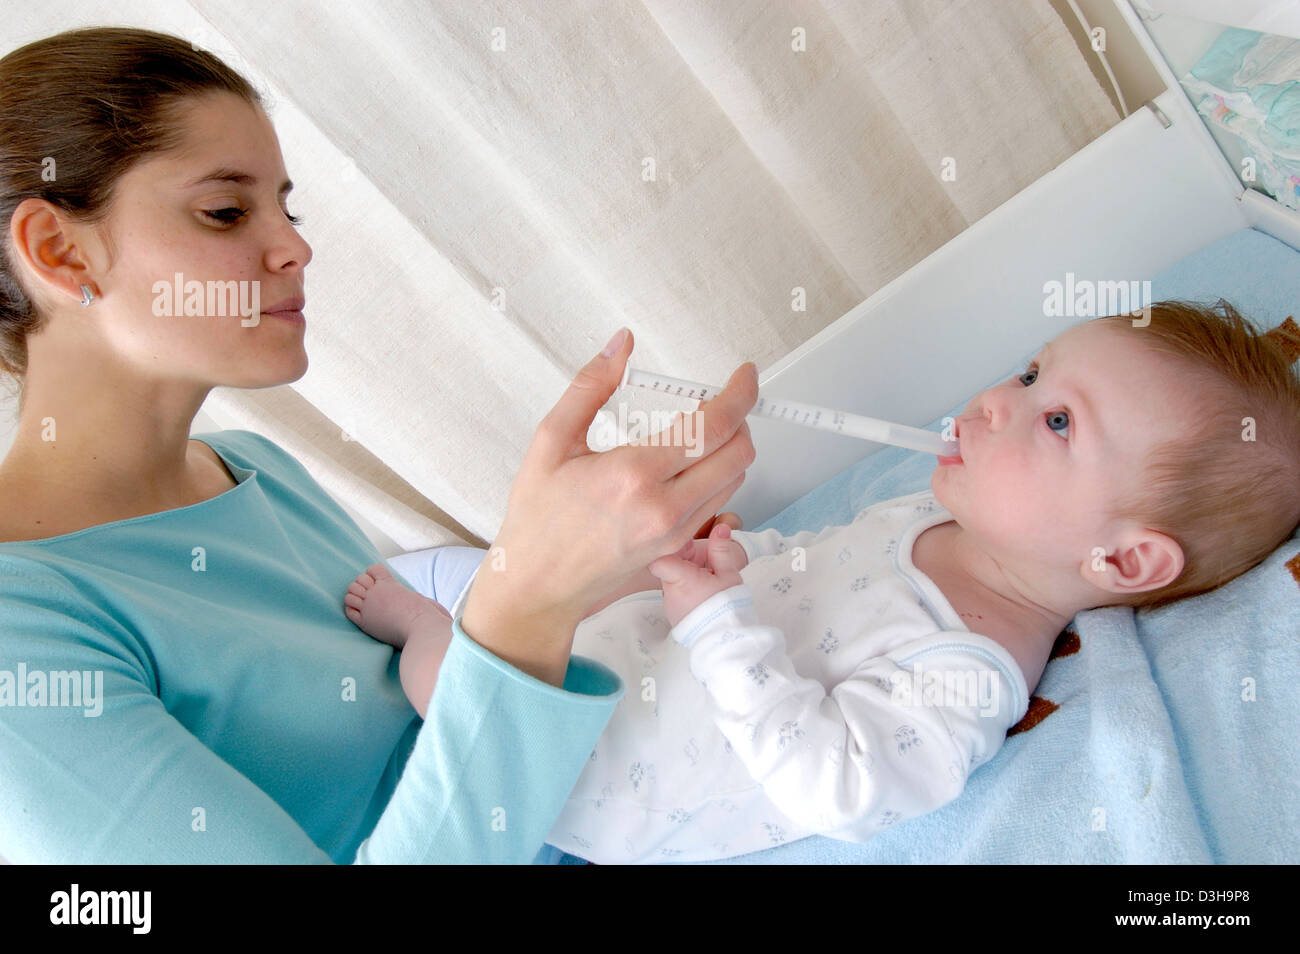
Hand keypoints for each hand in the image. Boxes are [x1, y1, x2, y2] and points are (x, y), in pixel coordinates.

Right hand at [460, 328, 757, 684]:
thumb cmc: (538, 518)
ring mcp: (675, 532)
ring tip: (699, 432)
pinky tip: (687, 466)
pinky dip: (717, 476)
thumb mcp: (551, 441)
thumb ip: (590, 387)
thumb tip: (621, 345)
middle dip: (740, 419)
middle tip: (718, 402)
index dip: (740, 394)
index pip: (714, 426)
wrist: (537, 585)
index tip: (745, 375)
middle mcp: (665, 506)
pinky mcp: (677, 547)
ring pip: (735, 480)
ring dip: (730, 448)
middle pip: (739, 453)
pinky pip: (718, 504)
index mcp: (635, 474)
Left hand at [648, 522, 745, 628]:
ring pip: (670, 581)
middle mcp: (669, 592)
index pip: (659, 557)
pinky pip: (674, 595)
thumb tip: (721, 527)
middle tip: (704, 563)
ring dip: (684, 576)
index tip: (687, 545)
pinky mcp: (673, 614)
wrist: (726, 640)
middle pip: (667, 566)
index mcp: (680, 579)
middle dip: (683, 560)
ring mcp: (669, 604)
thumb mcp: (728, 575)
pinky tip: (701, 594)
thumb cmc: (728, 607)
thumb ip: (721, 550)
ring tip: (705, 581)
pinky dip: (685, 590)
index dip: (670, 547)